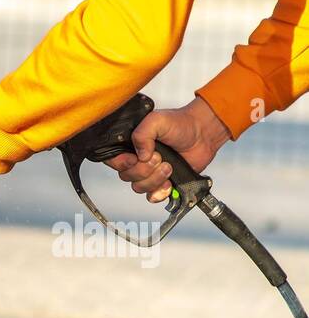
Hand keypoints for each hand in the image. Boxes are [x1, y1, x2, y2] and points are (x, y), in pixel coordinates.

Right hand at [104, 97, 230, 202]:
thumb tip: (140, 155)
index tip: (135, 158)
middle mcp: (137, 160)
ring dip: (155, 179)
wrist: (203, 133)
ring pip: (139, 187)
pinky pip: (151, 196)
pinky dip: (160, 192)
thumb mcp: (157, 120)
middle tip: (160, 157)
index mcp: (131, 145)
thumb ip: (142, 134)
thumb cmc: (181, 123)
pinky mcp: (162, 182)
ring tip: (169, 166)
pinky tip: (168, 183)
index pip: (113, 161)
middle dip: (145, 170)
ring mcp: (149, 173)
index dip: (122, 163)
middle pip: (126, 176)